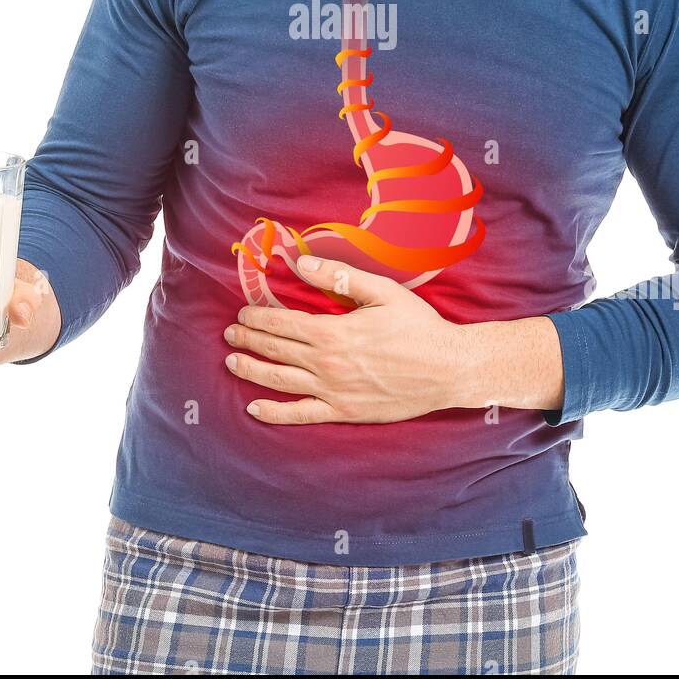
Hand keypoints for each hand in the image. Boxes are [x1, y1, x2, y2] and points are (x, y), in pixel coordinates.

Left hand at [222, 255, 469, 423]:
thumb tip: (302, 263)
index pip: (283, 324)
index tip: (243, 314)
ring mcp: (334, 392)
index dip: (258, 319)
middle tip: (230, 334)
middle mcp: (327, 365)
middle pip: (276, 351)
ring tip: (231, 363)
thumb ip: (339, 276)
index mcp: (334, 332)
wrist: (449, 369)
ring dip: (251, 371)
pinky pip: (301, 415)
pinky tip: (255, 409)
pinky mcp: (344, 412)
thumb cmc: (419, 326)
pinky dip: (274, 413)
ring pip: (280, 381)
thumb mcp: (382, 291)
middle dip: (248, 341)